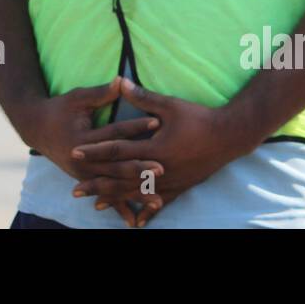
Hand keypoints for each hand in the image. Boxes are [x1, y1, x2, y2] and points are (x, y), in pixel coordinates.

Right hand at [15, 76, 163, 226]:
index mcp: (82, 140)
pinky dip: (120, 206)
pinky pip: (106, 195)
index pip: (114, 134)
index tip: (157, 123)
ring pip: (114, 185)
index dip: (135, 127)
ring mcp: (83, 175)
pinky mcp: (85, 181)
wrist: (36, 128)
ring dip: (135, 193)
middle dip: (139, 168)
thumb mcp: (77, 98)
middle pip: (116, 166)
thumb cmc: (59, 109)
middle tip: (161, 169)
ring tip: (159, 201)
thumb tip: (123, 80)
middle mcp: (82, 162)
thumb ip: (101, 93)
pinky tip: (136, 220)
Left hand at [70, 78, 254, 225]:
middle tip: (75, 190)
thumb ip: (143, 97)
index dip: (95, 152)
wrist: (229, 137)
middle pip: (121, 178)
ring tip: (95, 206)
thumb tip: (120, 82)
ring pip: (137, 194)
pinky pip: (159, 203)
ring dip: (115, 199)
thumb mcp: (170, 105)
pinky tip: (134, 222)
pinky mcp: (181, 187)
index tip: (75, 154)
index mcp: (155, 148)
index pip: (117, 150)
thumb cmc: (199, 118)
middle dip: (98, 184)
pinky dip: (144, 211)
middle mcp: (160, 169)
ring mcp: (170, 182)